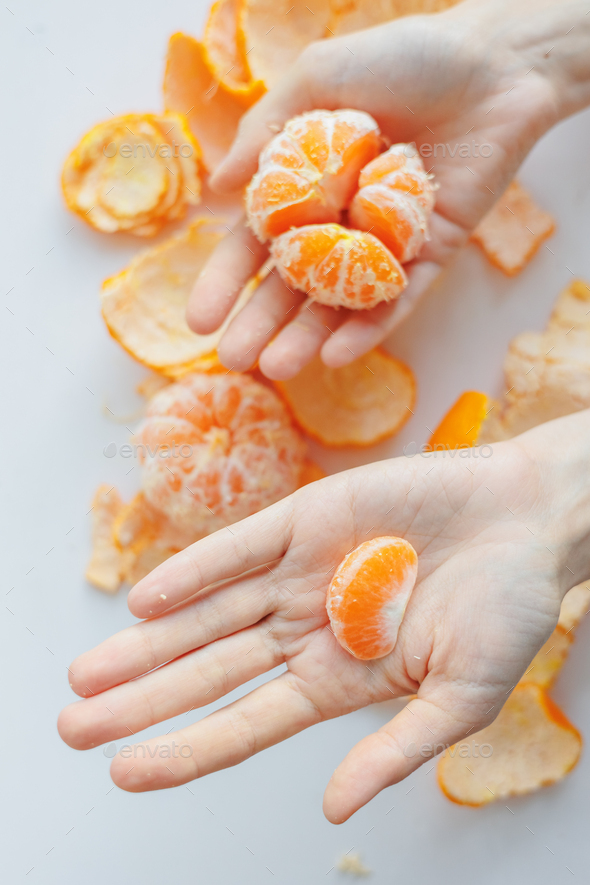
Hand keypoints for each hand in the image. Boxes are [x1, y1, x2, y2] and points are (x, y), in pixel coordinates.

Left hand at [58, 411, 589, 821]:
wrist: (529, 521)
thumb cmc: (509, 610)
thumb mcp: (461, 698)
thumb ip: (395, 749)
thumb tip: (335, 810)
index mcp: (340, 678)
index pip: (247, 723)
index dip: (187, 749)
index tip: (127, 772)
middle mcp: (307, 626)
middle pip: (210, 670)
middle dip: (143, 699)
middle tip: (75, 725)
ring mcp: (302, 573)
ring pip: (210, 612)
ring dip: (150, 641)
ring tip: (89, 673)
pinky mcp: (307, 518)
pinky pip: (240, 548)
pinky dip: (194, 572)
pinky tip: (147, 600)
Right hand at [186, 0, 587, 379]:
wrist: (494, 61)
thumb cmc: (404, 57)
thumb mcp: (321, 77)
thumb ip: (266, 129)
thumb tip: (216, 184)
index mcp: (307, 185)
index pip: (257, 242)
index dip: (226, 280)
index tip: (198, 320)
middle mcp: (340, 221)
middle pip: (293, 283)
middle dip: (261, 323)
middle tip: (232, 358)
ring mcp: (385, 243)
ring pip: (341, 301)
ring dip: (308, 337)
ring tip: (277, 368)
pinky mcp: (431, 255)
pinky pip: (398, 299)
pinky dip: (369, 327)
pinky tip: (336, 354)